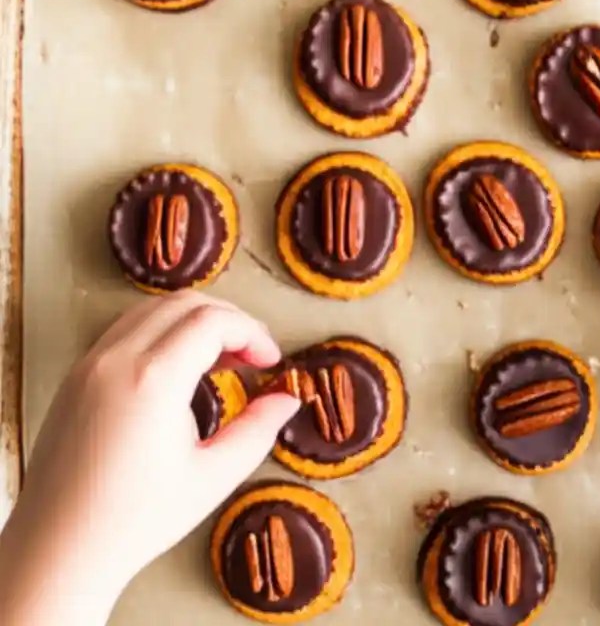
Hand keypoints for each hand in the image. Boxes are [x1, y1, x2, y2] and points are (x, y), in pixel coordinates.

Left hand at [0, 291, 299, 625]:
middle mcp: (114, 361)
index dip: (253, 332)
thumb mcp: (214, 477)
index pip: (213, 322)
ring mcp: (88, 366)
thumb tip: (287, 400)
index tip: (271, 360)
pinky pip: (126, 331)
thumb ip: (258, 429)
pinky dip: (163, 334)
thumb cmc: (133, 520)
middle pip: (184, 304)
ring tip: (222, 360)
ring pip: (152, 310)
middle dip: (229, 320)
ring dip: (195, 321)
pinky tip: (182, 371)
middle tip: (254, 355)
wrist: (59, 547)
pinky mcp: (75, 379)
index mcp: (152, 381)